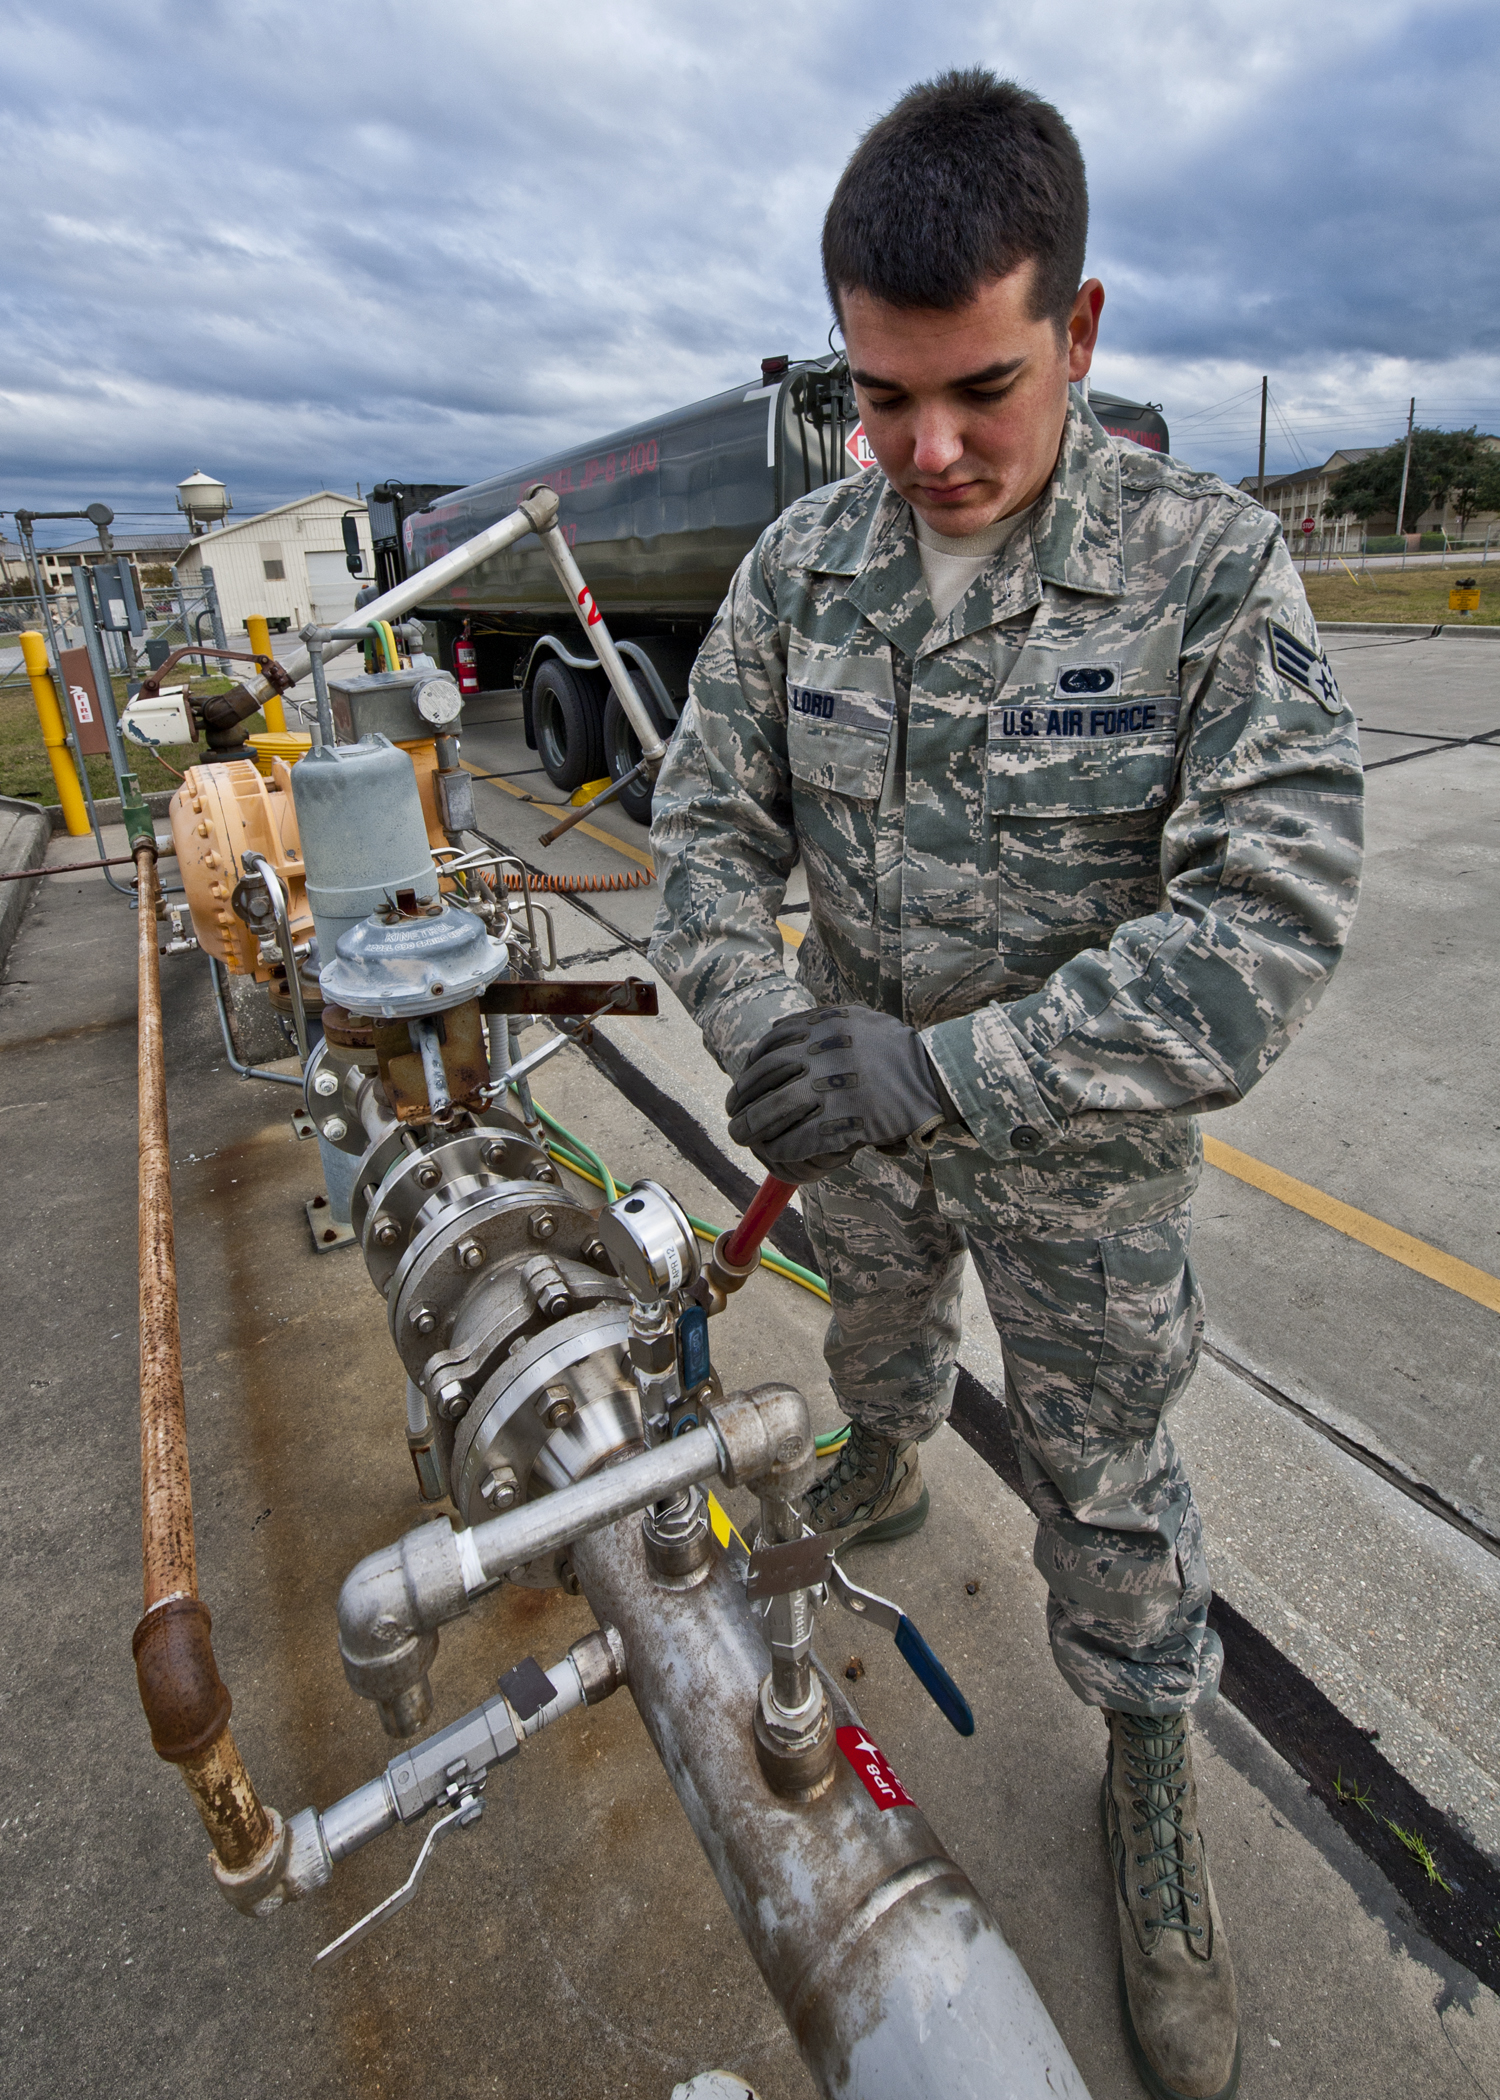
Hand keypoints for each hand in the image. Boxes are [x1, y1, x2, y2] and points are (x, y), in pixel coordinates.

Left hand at [725, 1005, 954, 1181]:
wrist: (935, 1076)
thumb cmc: (897, 1050)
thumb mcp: (857, 1018)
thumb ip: (818, 1021)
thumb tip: (778, 1026)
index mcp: (822, 1027)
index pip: (769, 1047)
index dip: (750, 1068)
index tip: (743, 1082)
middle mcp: (821, 1054)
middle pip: (763, 1080)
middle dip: (741, 1099)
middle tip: (731, 1112)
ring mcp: (832, 1089)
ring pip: (774, 1111)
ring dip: (751, 1127)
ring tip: (740, 1135)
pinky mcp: (844, 1121)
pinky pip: (800, 1139)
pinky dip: (781, 1148)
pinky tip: (773, 1153)